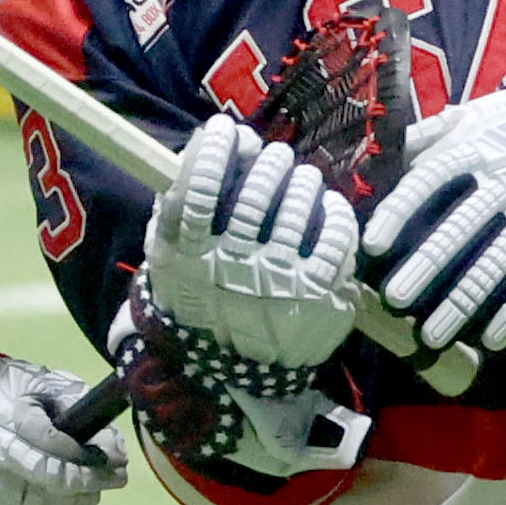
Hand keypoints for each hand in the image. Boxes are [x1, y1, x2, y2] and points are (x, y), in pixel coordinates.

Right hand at [144, 114, 358, 374]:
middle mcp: (230, 264)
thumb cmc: (202, 300)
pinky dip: (334, 211)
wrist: (232, 372)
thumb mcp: (169, 257)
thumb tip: (210, 137)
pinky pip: (336, 231)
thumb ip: (178, 202)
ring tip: (301, 182)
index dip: (217, 143)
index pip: (200, 179)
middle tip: (274, 160)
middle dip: (270, 160)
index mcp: (187, 252)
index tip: (226, 132)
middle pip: (259, 182)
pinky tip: (327, 210)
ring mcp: (277, 278)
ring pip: (299, 198)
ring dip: (303, 180)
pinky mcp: (316, 293)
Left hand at [362, 83, 505, 354]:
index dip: (400, 211)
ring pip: (497, 264)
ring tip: (434, 336)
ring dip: (464, 303)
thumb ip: (429, 136)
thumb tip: (379, 157)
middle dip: (426, 267)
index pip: (431, 180)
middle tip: (395, 300)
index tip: (373, 244)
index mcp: (479, 150)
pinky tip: (496, 341)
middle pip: (460, 229)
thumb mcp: (478, 118)